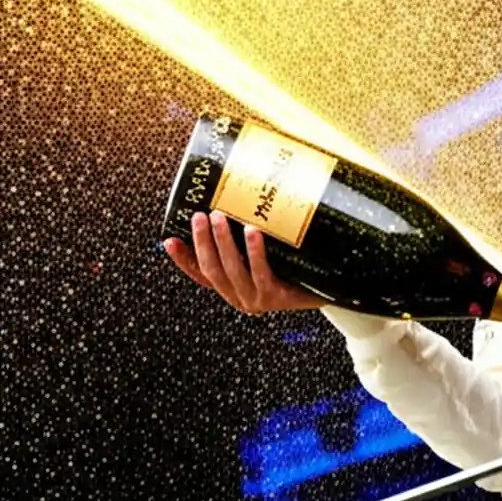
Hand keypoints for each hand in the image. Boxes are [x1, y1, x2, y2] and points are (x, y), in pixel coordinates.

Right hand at [164, 211, 328, 314]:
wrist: (333, 289)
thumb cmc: (297, 267)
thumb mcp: (269, 253)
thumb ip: (247, 240)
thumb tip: (234, 200)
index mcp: (233, 289)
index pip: (200, 275)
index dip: (183, 259)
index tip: (169, 239)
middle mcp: (240, 298)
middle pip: (212, 270)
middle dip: (202, 242)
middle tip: (198, 215)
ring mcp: (257, 300)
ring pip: (232, 270)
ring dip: (222, 242)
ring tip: (218, 216)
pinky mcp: (276, 298)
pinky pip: (260, 272)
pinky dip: (254, 250)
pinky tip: (251, 230)